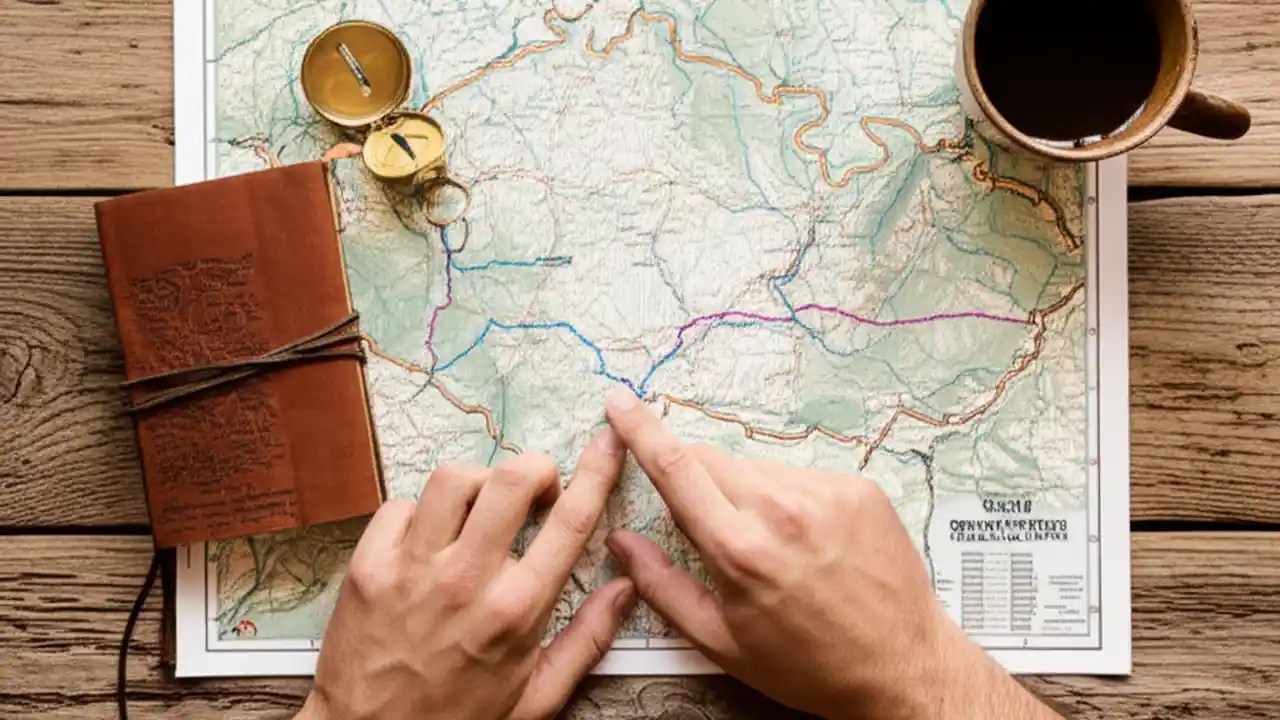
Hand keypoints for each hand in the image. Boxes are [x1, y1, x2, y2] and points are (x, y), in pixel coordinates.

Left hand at [298, 429, 635, 719]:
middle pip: (511, 479)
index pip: (570, 522)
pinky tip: (429, 537)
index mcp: (516, 611)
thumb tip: (626, 588)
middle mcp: (466, 580)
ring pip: (452, 478)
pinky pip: (399, 504)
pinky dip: (421, 510)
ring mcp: (411, 568)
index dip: (597, 472)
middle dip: (535, 468)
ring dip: (478, 482)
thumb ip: (586, 640)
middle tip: (537, 488)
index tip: (609, 442)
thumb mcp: (537, 698)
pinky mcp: (368, 566)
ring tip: (481, 508)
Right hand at [603, 390, 1059, 719]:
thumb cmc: (811, 665)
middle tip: (717, 529)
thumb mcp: (722, 642)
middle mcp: (783, 511)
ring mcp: (826, 493)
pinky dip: (791, 500)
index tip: (620, 402)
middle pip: (713, 461)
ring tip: (777, 549)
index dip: (640, 430)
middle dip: (698, 481)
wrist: (902, 666)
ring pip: (758, 469)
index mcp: (740, 550)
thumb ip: (662, 586)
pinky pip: (801, 476)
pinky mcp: (858, 488)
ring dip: (749, 494)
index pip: (676, 470)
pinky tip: (811, 541)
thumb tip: (622, 542)